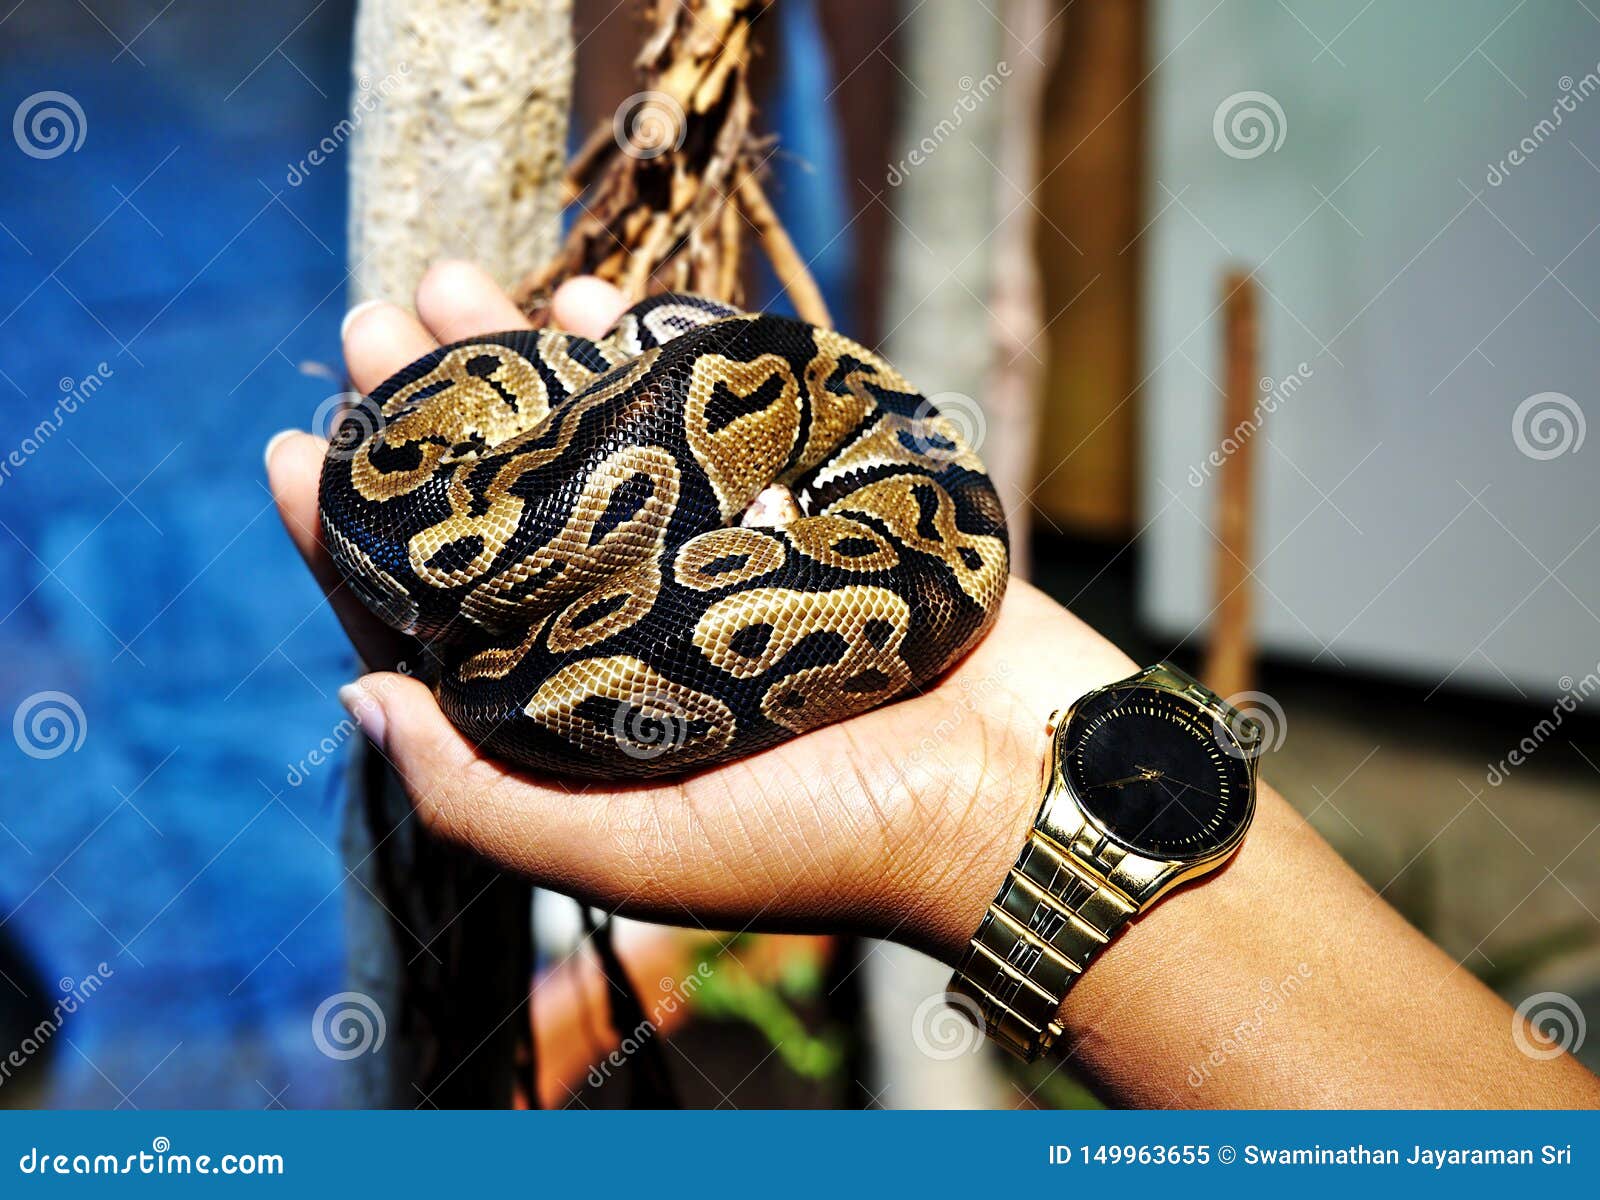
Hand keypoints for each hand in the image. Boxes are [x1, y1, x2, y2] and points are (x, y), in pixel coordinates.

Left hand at [265, 261, 1136, 965]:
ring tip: (451, 284)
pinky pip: (703, 409)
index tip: (295, 448)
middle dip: (433, 414)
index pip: (437, 612)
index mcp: (577, 711)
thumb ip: (483, 795)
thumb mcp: (633, 854)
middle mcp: (631, 624)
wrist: (1013, 788)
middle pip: (505, 502)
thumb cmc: (827, 843)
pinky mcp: (793, 499)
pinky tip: (591, 301)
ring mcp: (713, 552)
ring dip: (518, 360)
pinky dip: (646, 352)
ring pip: (591, 438)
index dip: (354, 534)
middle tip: (370, 326)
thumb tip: (354, 694)